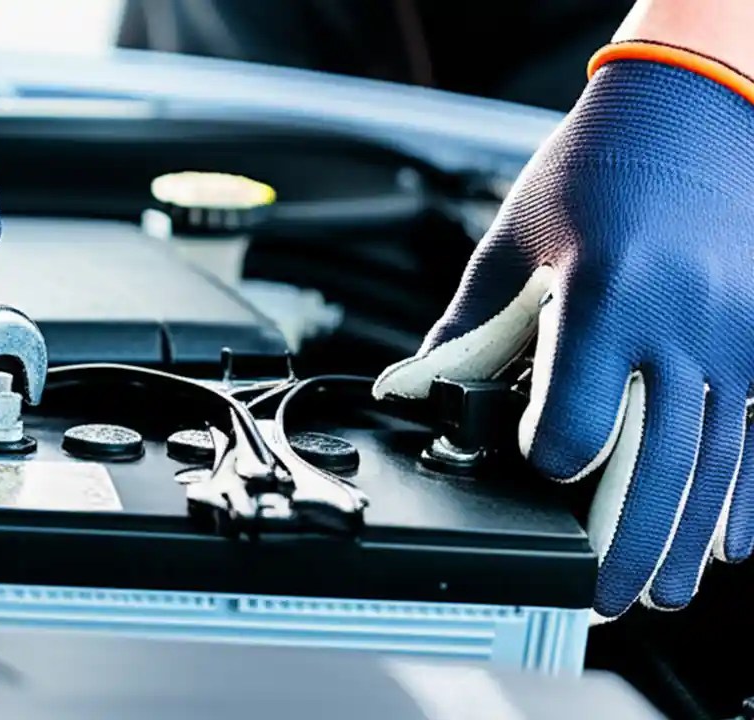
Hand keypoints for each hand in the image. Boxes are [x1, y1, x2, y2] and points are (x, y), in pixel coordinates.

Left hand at [373, 53, 753, 619]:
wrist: (700, 102)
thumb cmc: (603, 161)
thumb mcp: (518, 238)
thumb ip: (468, 326)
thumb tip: (412, 386)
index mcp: (607, 295)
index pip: (577, 421)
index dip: (550, 458)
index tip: (537, 463)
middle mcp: (684, 323)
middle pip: (656, 467)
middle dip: (625, 546)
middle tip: (603, 598)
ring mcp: (741, 333)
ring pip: (717, 465)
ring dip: (688, 539)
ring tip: (662, 592)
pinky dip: (747, 495)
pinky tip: (731, 539)